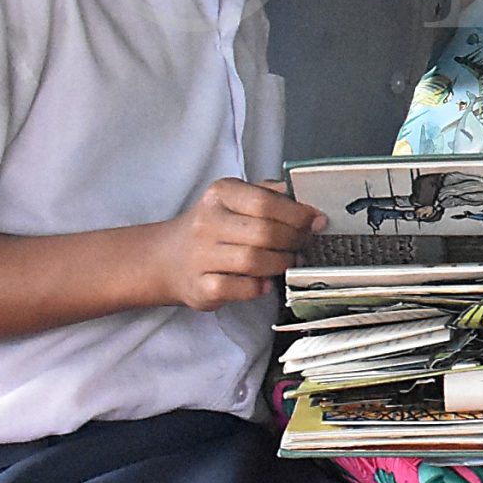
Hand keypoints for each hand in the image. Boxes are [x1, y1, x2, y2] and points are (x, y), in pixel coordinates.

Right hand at [145, 178, 323, 310]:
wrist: (166, 259)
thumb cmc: (214, 227)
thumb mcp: (236, 200)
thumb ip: (270, 194)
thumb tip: (308, 199)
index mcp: (221, 194)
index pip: (266, 202)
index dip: (298, 214)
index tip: (316, 222)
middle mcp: (206, 222)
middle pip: (265, 233)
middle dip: (294, 240)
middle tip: (304, 245)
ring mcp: (200, 256)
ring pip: (254, 261)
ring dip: (281, 263)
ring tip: (289, 261)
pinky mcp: (199, 287)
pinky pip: (238, 288)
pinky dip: (258, 287)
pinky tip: (264, 283)